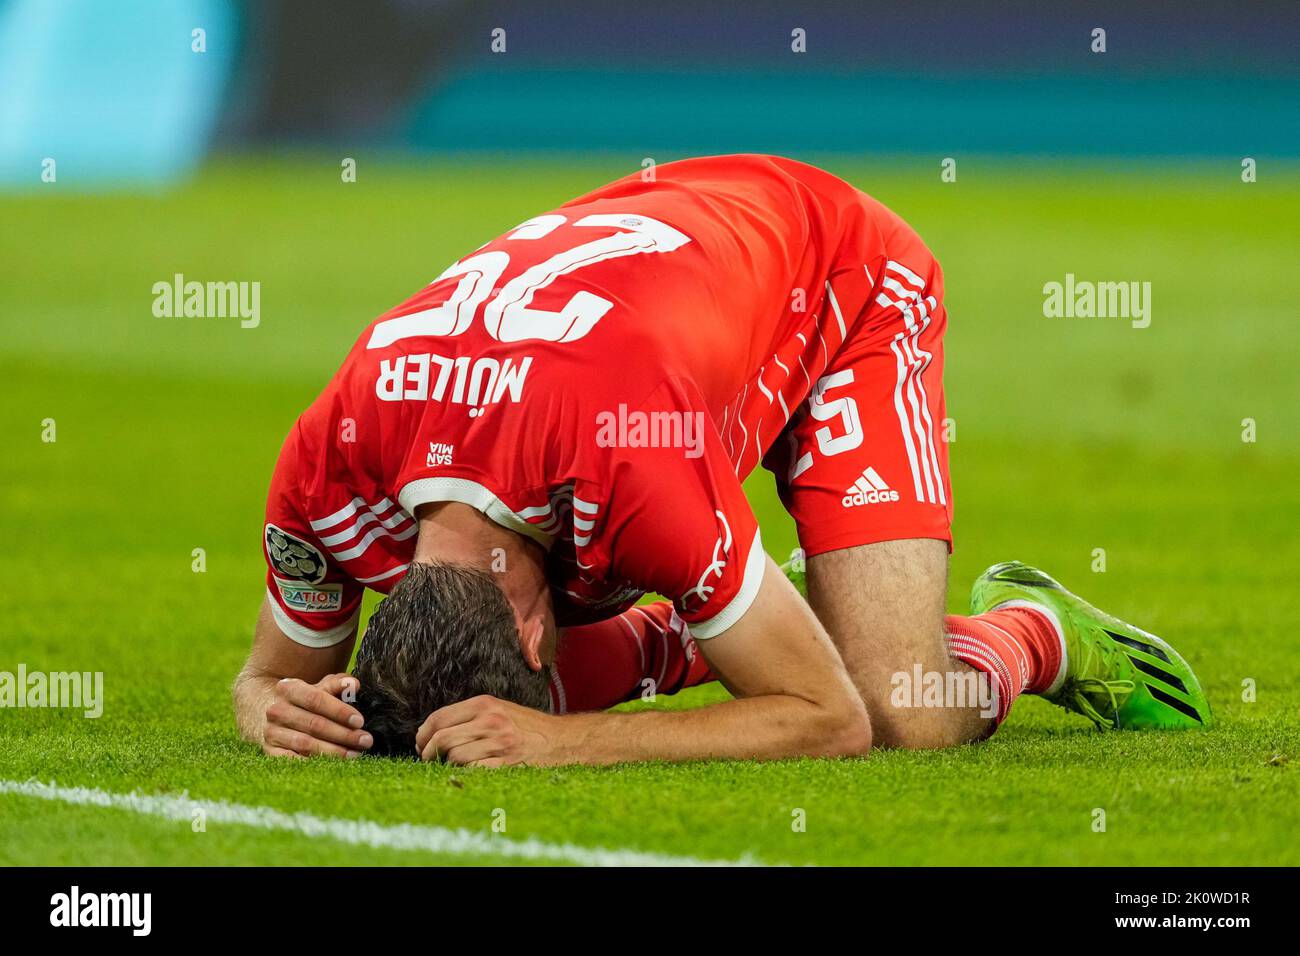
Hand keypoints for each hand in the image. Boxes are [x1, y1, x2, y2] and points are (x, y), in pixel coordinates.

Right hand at [262, 673, 372, 757]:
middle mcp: (277, 710)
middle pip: (314, 724)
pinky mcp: (270, 751)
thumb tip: (354, 684)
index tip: (360, 721)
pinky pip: (294, 760)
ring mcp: (271, 731)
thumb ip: (338, 684)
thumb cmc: (307, 700)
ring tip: (355, 754)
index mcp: (289, 688)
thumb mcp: (320, 688)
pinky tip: (333, 765)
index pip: (316, 699)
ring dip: (334, 751)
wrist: (277, 714)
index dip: (339, 711)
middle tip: (365, 741)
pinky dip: (314, 763)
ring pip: (306, 744)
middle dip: (344, 734)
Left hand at [416, 695, 558, 767]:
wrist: (561, 740)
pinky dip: (465, 773)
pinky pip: (472, 771)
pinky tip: (469, 771)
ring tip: (452, 765)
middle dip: (429, 752)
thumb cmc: (526, 727)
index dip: (424, 733)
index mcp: (485, 704)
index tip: (421, 742)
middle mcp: (491, 721)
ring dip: (448, 764)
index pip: (439, 718)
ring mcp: (499, 743)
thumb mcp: (499, 709)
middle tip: (429, 758)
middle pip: (442, 738)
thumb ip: (470, 716)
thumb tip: (433, 731)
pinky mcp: (506, 763)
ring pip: (454, 756)